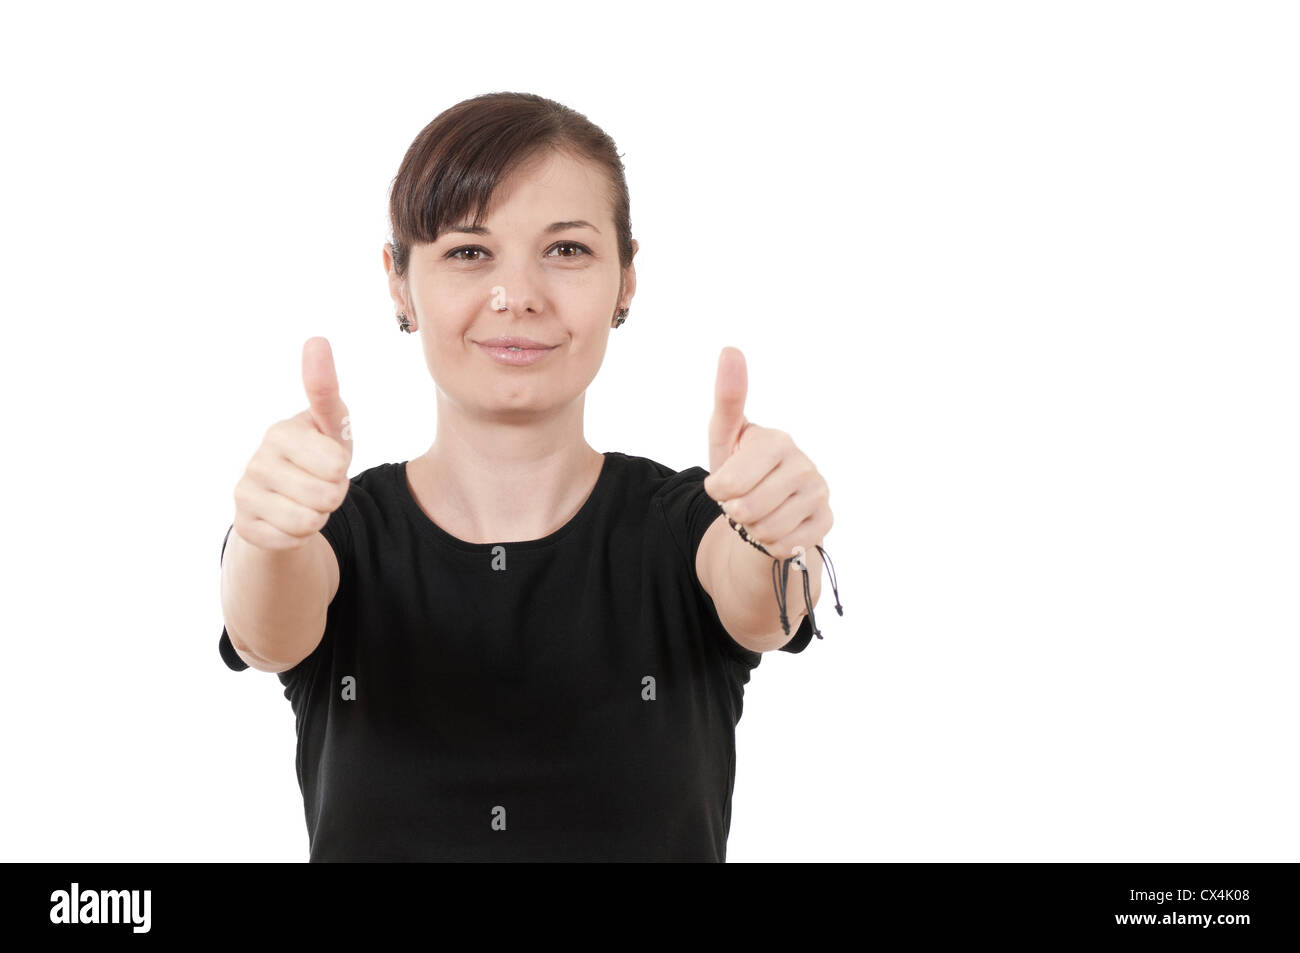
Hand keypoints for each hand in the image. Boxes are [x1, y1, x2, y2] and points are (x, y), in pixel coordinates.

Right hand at [231, 337, 353, 550]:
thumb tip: (316, 339)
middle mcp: (258, 459)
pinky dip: (300, 536)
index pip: (335, 459)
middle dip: (334, 495)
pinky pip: (292, 540)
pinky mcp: (243, 525)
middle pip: (328, 493)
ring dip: (319, 516)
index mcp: (282, 431)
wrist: (286, 503)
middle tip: (320, 484)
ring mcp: (246, 493)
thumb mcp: (331, 427)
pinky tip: (288, 520)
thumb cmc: (318, 457)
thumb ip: (326, 391)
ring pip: (310, 520)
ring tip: (307, 501)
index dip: (341, 463)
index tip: (325, 412)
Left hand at [702, 347, 832, 558]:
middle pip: (747, 510)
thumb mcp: (725, 436)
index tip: (722, 484)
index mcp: (776, 440)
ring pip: (766, 531)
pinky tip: (777, 525)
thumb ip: (728, 398)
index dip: (718, 491)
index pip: (728, 483)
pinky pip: (784, 546)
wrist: (767, 505)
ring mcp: (819, 493)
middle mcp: (803, 464)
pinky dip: (772, 543)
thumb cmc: (740, 467)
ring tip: (758, 512)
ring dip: (752, 529)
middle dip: (735, 512)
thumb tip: (731, 349)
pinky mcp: (826, 520)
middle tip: (742, 500)